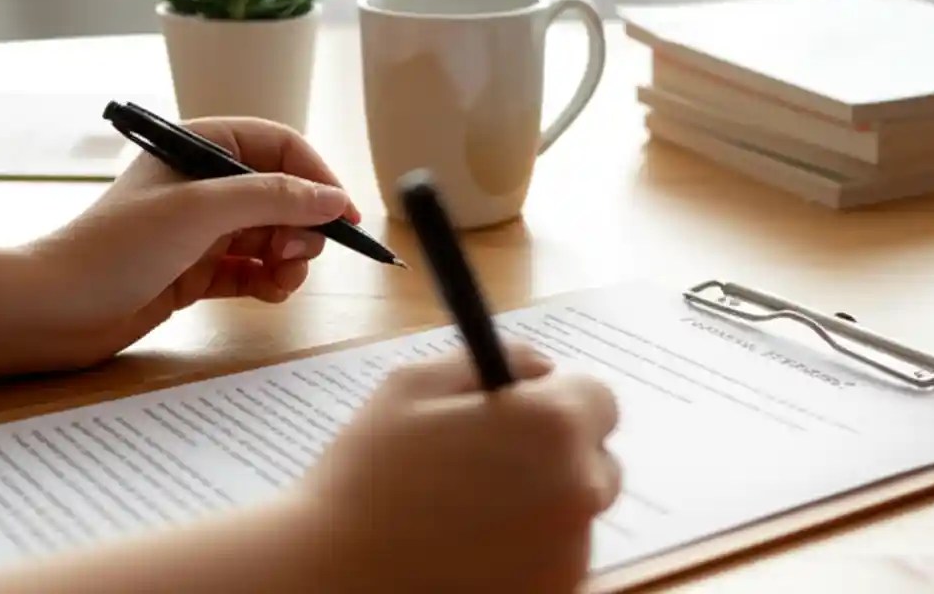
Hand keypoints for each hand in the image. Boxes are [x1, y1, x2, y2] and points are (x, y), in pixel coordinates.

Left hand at [29, 117, 359, 364]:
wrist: (54, 308)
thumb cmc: (118, 246)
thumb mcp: (204, 211)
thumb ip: (275, 199)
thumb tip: (334, 200)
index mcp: (201, 147)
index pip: (281, 147)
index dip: (317, 178)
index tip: (344, 218)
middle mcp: (204, 184)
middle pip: (282, 195)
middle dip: (301, 227)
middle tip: (295, 257)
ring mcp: (200, 229)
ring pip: (271, 236)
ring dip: (288, 259)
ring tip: (281, 282)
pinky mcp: (195, 270)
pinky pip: (251, 269)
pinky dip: (267, 281)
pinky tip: (268, 294)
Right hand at [298, 344, 621, 593]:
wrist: (334, 575)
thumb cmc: (368, 474)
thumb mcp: (415, 384)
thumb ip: (494, 361)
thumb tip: (542, 370)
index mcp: (552, 426)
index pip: (599, 400)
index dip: (556, 402)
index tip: (517, 415)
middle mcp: (578, 490)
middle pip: (595, 461)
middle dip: (555, 456)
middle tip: (488, 465)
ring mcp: (571, 554)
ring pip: (574, 514)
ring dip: (540, 506)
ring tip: (466, 512)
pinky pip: (555, 561)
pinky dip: (526, 554)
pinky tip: (469, 550)